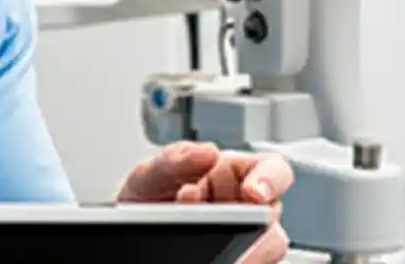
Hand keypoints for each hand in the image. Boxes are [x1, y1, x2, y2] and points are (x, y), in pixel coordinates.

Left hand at [117, 142, 294, 263]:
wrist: (130, 237)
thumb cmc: (148, 199)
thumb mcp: (151, 175)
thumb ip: (175, 159)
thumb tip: (208, 151)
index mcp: (234, 173)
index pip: (273, 169)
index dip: (271, 179)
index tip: (254, 193)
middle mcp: (246, 206)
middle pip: (273, 215)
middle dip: (251, 225)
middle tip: (223, 232)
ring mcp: (248, 239)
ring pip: (267, 248)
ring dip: (242, 250)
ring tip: (208, 249)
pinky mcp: (243, 259)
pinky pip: (251, 263)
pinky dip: (235, 261)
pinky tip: (208, 259)